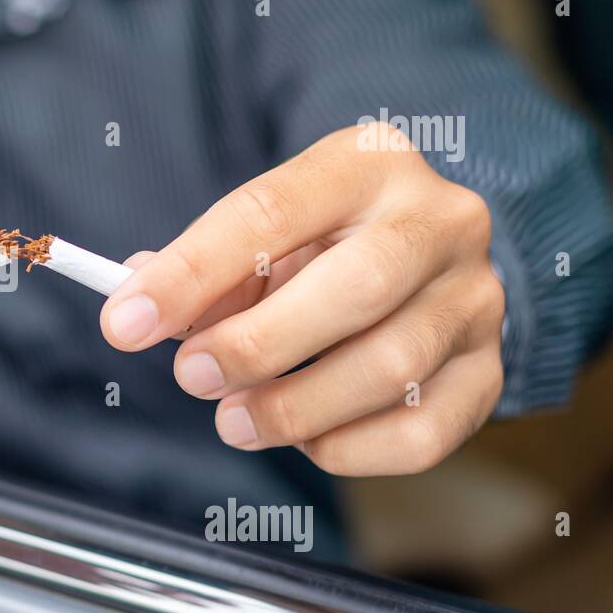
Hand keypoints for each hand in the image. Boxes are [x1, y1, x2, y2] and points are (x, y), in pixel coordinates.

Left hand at [100, 123, 504, 475]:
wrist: (421, 257)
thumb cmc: (319, 247)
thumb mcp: (261, 237)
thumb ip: (202, 273)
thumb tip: (135, 312)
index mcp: (368, 163)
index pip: (272, 210)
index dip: (191, 273)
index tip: (125, 323)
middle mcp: (440, 221)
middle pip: (357, 287)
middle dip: (258, 344)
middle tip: (192, 376)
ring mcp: (476, 299)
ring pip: (391, 367)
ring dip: (293, 408)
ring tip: (233, 421)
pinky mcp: (488, 373)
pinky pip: (420, 432)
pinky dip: (345, 449)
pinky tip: (305, 437)